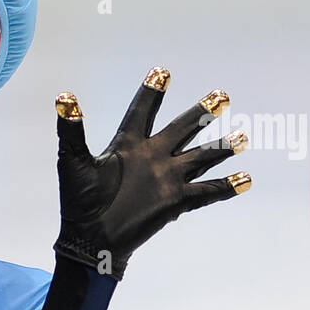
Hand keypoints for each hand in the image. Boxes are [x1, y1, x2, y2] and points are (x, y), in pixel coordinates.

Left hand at [52, 67, 251, 279]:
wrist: (90, 237)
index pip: (142, 112)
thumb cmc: (78, 201)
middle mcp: (152, 157)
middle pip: (181, 129)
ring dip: (220, 148)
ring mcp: (166, 179)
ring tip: (242, 137)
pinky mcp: (175, 201)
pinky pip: (205, 192)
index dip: (151, 93)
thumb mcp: (73, 161)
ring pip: (199, 157)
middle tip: (221, 94)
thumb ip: (71, 130)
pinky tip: (246, 179)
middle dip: (200, 112)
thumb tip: (64, 98)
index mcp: (127, 144)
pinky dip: (225, 186)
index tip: (162, 71)